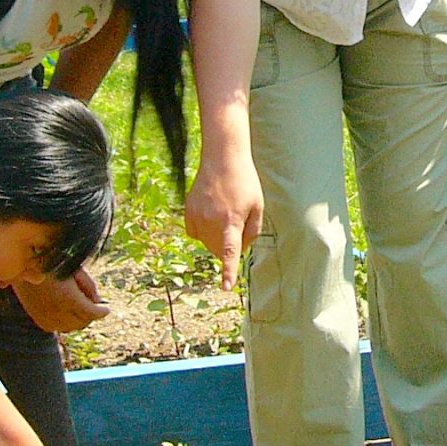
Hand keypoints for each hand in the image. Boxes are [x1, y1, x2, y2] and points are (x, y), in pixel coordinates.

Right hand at [10, 267, 108, 334]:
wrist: (22, 264)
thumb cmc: (52, 260)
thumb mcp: (75, 268)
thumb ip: (89, 285)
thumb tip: (98, 300)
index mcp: (69, 298)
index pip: (92, 313)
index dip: (102, 312)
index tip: (107, 309)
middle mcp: (58, 312)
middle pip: (83, 322)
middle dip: (91, 316)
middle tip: (94, 306)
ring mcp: (47, 317)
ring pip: (70, 328)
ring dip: (78, 320)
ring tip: (80, 308)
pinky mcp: (38, 319)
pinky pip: (56, 327)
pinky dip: (64, 323)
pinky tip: (65, 312)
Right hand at [185, 148, 262, 292]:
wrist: (222, 159)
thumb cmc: (245, 183)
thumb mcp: (258, 206)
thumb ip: (252, 232)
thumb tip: (240, 250)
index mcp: (231, 221)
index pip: (229, 252)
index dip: (228, 271)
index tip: (225, 287)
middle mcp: (211, 221)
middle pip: (218, 251)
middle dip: (229, 246)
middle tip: (238, 223)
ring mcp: (197, 216)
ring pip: (206, 243)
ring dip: (216, 237)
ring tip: (225, 212)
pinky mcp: (188, 211)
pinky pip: (194, 233)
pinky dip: (203, 230)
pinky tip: (210, 215)